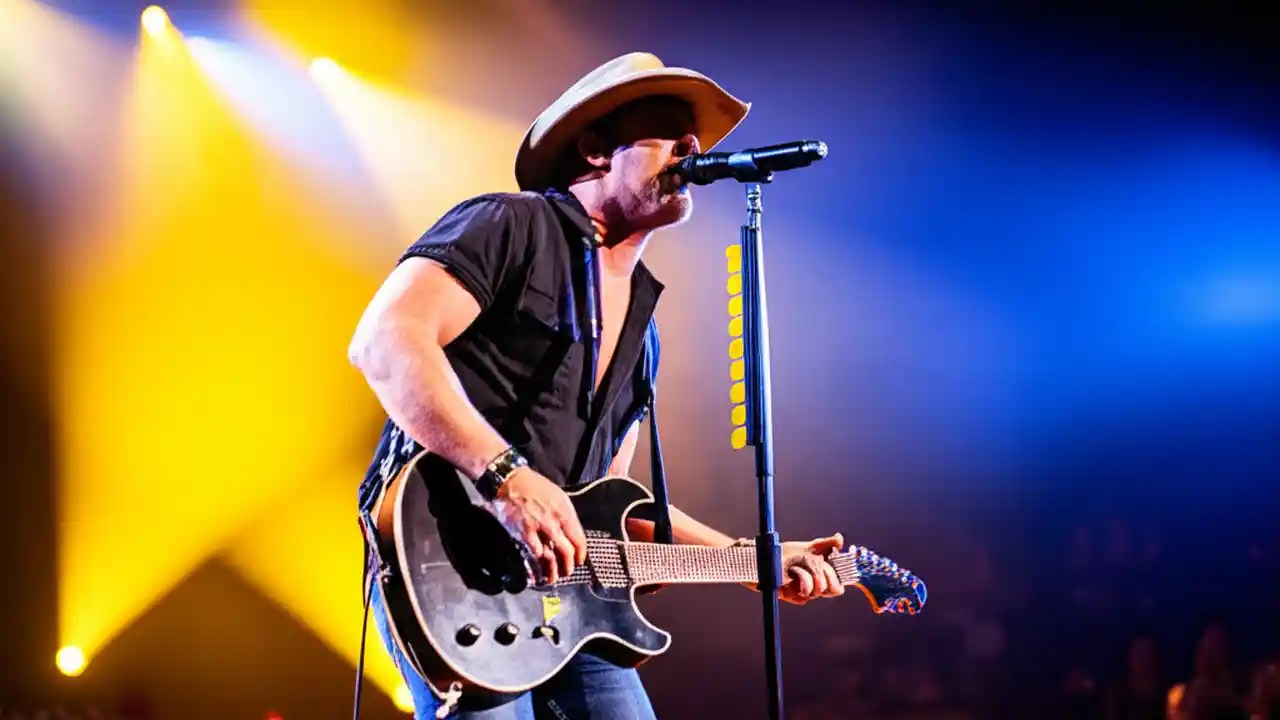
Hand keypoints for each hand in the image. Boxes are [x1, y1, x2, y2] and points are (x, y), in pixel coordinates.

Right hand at [489, 467, 587, 584]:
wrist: (511, 481)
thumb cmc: (536, 487)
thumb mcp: (558, 496)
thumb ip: (566, 515)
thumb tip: (572, 534)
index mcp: (565, 511)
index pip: (578, 538)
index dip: (581, 553)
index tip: (579, 560)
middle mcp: (553, 521)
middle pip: (566, 551)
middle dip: (569, 565)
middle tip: (568, 572)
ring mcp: (538, 528)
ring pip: (550, 556)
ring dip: (553, 570)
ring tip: (552, 577)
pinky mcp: (523, 532)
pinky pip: (534, 553)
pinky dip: (536, 565)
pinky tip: (536, 573)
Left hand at [778, 533, 844, 604]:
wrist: (770, 558)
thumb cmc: (790, 554)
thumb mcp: (810, 547)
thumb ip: (827, 543)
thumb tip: (840, 539)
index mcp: (822, 579)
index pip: (838, 588)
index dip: (840, 578)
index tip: (835, 564)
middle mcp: (816, 589)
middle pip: (832, 589)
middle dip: (826, 571)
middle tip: (817, 561)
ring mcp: (805, 594)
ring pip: (819, 588)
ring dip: (811, 571)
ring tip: (799, 563)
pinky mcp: (795, 597)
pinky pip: (806, 590)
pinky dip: (801, 575)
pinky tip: (792, 570)